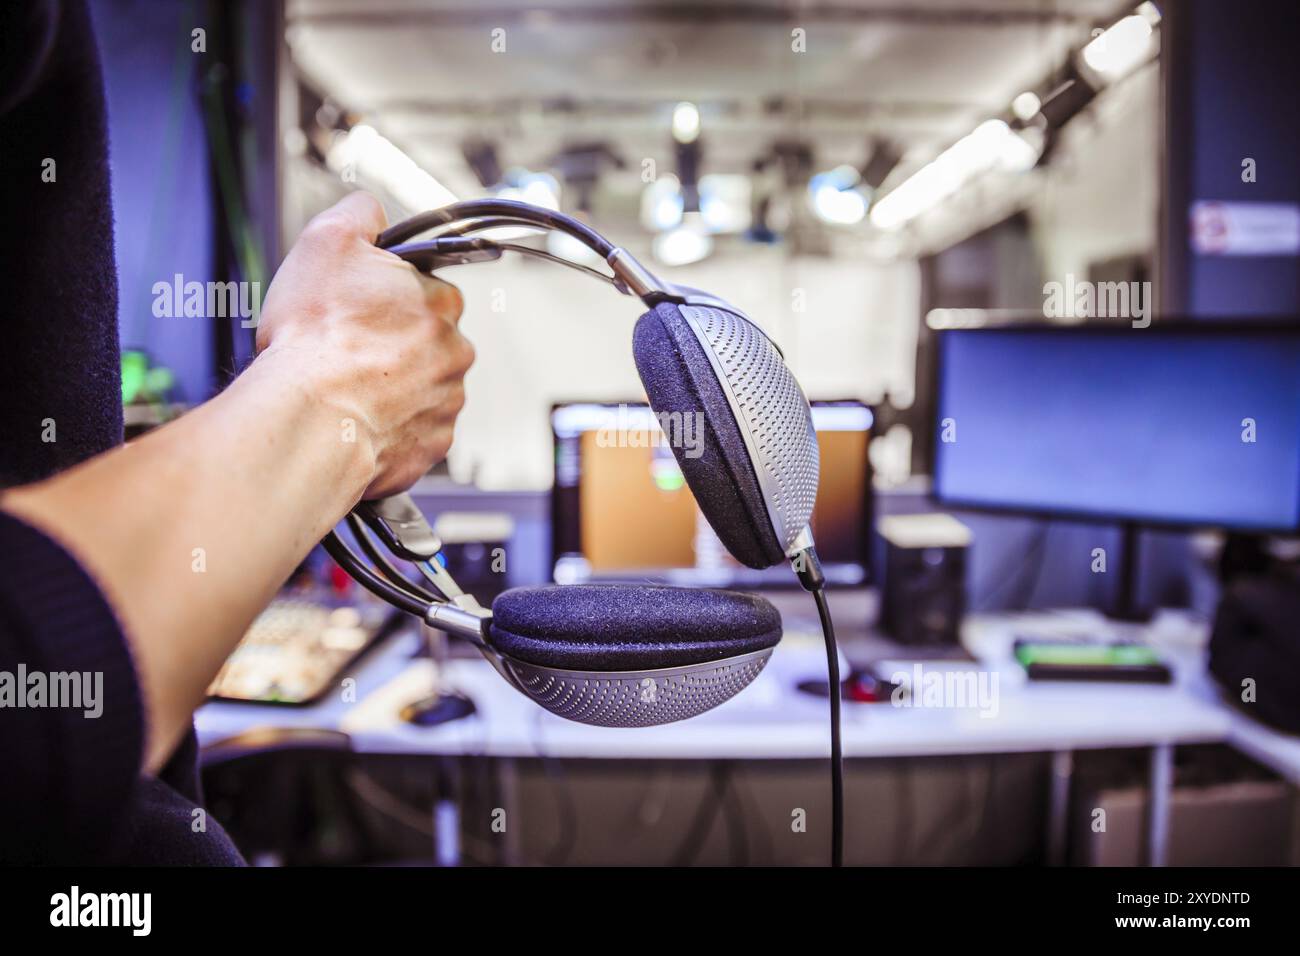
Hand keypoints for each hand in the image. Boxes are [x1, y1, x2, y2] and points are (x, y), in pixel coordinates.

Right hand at [255, 192, 473, 498]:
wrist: (310, 418)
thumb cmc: (317, 337)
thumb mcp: (326, 242)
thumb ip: (360, 214)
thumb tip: (373, 211)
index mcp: (440, 303)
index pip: (426, 292)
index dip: (387, 299)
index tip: (361, 311)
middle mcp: (454, 353)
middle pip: (427, 342)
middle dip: (394, 346)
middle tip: (348, 351)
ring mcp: (446, 403)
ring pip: (422, 388)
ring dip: (393, 387)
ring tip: (348, 388)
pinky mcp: (431, 446)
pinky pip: (414, 431)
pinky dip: (390, 427)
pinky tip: (358, 418)